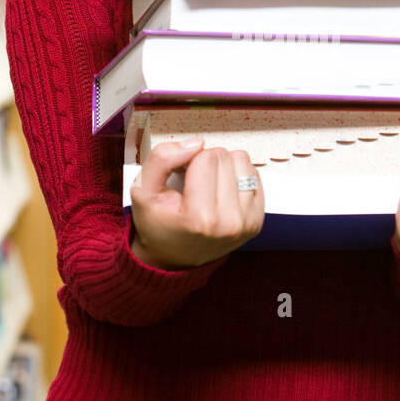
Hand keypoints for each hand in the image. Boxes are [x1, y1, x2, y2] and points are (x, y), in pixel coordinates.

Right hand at [129, 138, 264, 268]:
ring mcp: (246, 223)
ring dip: (224, 167)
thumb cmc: (157, 223)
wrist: (173, 257)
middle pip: (225, 157)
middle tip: (193, 184)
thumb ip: (161, 159)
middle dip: (206, 162)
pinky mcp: (256, 221)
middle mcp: (229, 223)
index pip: (206, 157)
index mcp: (200, 219)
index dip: (189, 159)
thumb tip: (197, 143)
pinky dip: (236, 178)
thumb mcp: (143, 190)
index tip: (181, 176)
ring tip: (208, 187)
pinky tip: (221, 194)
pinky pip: (254, 175)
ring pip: (243, 162)